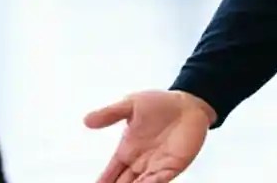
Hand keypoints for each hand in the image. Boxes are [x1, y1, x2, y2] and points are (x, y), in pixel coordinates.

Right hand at [84, 90, 216, 182]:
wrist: (189, 103)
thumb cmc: (161, 103)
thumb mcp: (131, 105)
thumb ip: (110, 114)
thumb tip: (86, 120)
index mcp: (127, 150)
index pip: (110, 173)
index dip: (102, 182)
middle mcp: (139, 162)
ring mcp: (156, 166)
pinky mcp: (172, 166)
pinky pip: (159, 181)